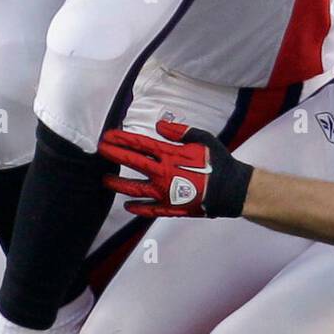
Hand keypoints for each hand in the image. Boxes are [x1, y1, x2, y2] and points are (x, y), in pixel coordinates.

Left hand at [99, 119, 252, 218]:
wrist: (232, 189)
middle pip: (132, 163)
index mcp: (171, 155)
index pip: (140, 144)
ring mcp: (165, 193)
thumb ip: (179, 131)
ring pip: (135, 188)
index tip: (108, 135)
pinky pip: (149, 209)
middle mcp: (164, 174)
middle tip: (100, 150)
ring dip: (118, 184)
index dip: (122, 139)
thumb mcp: (202, 138)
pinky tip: (127, 205)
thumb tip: (159, 124)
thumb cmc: (218, 161)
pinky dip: (137, 207)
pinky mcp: (171, 208)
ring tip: (105, 180)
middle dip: (114, 155)